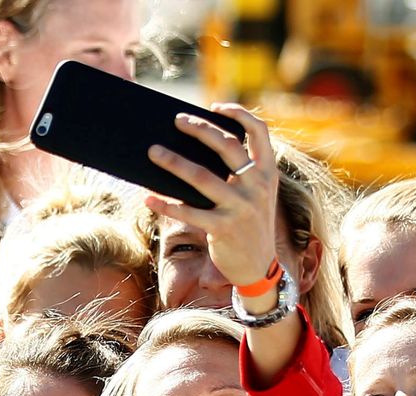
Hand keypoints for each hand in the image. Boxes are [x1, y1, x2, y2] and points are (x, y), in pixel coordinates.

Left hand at [144, 103, 279, 292]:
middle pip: (226, 145)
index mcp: (267, 173)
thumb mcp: (256, 196)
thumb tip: (198, 149)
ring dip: (173, 162)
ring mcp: (240, 207)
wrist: (259, 268)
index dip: (239, 113)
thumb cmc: (249, 225)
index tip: (216, 107)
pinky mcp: (223, 228)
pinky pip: (188, 212)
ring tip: (153, 151)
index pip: (260, 131)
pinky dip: (165, 205)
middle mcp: (256, 186)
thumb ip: (241, 173)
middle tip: (176, 120)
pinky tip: (148, 198)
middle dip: (199, 128)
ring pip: (200, 176)